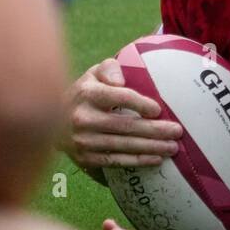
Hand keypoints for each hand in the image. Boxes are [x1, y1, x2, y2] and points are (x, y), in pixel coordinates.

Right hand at [60, 58, 184, 179]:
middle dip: (155, 130)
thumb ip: (110, 68)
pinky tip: (156, 159)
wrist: (51, 120)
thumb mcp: (93, 73)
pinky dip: (138, 161)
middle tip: (177, 131)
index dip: (140, 104)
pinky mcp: (85, 158)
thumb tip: (122, 81)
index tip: (158, 110)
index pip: (119, 97)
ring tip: (173, 147)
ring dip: (152, 147)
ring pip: (124, 145)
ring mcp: (83, 141)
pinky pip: (116, 161)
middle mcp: (83, 118)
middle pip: (126, 125)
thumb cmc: (84, 93)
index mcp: (88, 93)